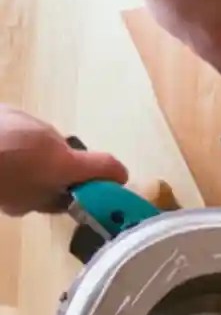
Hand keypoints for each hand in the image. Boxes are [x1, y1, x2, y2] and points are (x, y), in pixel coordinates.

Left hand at [0, 106, 127, 215]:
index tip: (114, 185)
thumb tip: (60, 198)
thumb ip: (49, 200)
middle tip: (39, 183)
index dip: (116, 177)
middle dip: (60, 168)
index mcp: (63, 163)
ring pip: (44, 140)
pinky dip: (16, 139)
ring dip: (35, 153)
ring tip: (9, 165)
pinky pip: (23, 128)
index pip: (108, 166)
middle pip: (69, 154)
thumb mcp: (21, 204)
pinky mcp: (9, 110)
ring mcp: (31, 120)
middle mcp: (54, 137)